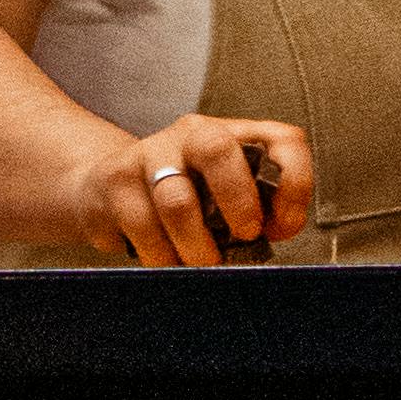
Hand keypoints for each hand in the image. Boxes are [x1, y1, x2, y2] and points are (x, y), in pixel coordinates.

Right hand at [78, 109, 316, 266]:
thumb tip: (274, 233)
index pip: (282, 140)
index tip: (283, 225)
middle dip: (238, 201)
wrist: (107, 189)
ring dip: (195, 247)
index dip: (293, 182)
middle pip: (218, 148)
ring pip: (177, 201)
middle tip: (243, 236)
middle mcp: (192, 135)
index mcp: (233, 135)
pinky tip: (166, 259)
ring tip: (201, 264)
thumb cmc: (184, 199)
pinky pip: (142, 227)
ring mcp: (150, 153)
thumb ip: (256, 210)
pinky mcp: (115, 179)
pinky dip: (161, 256)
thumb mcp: (225, 198)